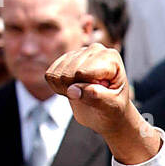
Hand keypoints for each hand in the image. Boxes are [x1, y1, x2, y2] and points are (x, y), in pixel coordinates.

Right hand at [44, 43, 159, 163]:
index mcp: (110, 58)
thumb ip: (95, 97)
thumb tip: (76, 91)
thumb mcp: (110, 108)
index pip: (84, 71)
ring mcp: (79, 53)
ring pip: (57, 71)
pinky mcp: (65, 60)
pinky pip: (50, 73)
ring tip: (81, 95)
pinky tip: (71, 91)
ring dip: (65, 88)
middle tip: (90, 98)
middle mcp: (94, 50)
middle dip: (75, 88)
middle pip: (69, 70)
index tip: (99, 98)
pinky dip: (57, 86)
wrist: (110, 115)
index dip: (86, 89)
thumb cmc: (114, 112)